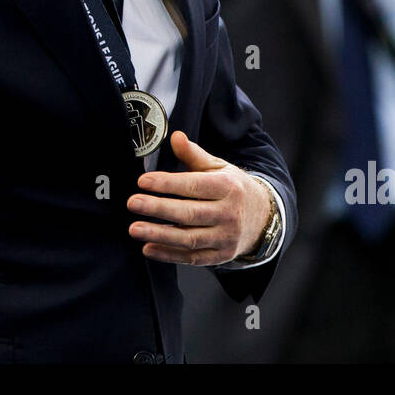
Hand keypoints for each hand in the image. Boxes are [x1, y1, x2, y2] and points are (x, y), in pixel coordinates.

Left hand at [126, 130, 272, 265]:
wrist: (262, 217)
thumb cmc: (233, 188)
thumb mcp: (218, 167)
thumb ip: (194, 154)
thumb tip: (175, 137)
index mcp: (228, 187)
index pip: (194, 185)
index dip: (167, 183)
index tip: (143, 181)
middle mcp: (229, 214)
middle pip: (189, 213)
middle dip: (158, 208)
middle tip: (133, 203)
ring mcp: (226, 237)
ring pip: (190, 238)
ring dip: (160, 235)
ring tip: (135, 228)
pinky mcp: (221, 256)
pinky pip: (193, 258)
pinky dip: (169, 255)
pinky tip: (148, 249)